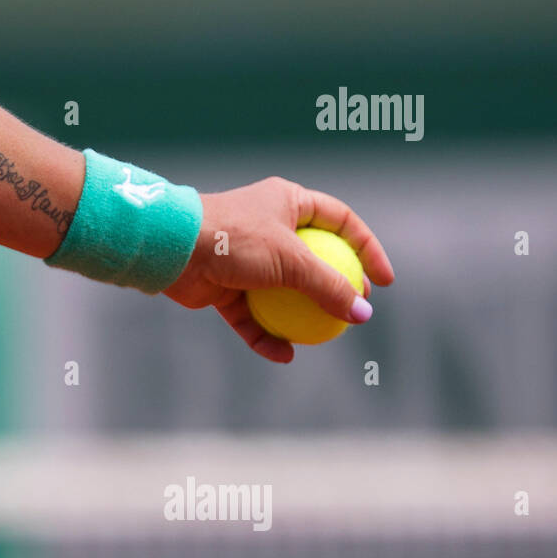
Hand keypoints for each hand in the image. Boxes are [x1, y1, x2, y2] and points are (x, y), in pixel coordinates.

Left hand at [164, 176, 395, 363]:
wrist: (172, 250)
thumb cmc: (235, 240)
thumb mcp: (293, 260)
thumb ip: (330, 286)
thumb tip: (364, 313)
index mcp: (288, 202)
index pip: (341, 221)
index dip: (367, 248)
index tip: (384, 280)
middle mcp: (268, 227)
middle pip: (314, 259)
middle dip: (335, 287)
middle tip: (355, 311)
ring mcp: (245, 259)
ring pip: (282, 292)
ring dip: (300, 316)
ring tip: (322, 337)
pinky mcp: (224, 287)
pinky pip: (252, 315)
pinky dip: (265, 334)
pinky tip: (283, 354)